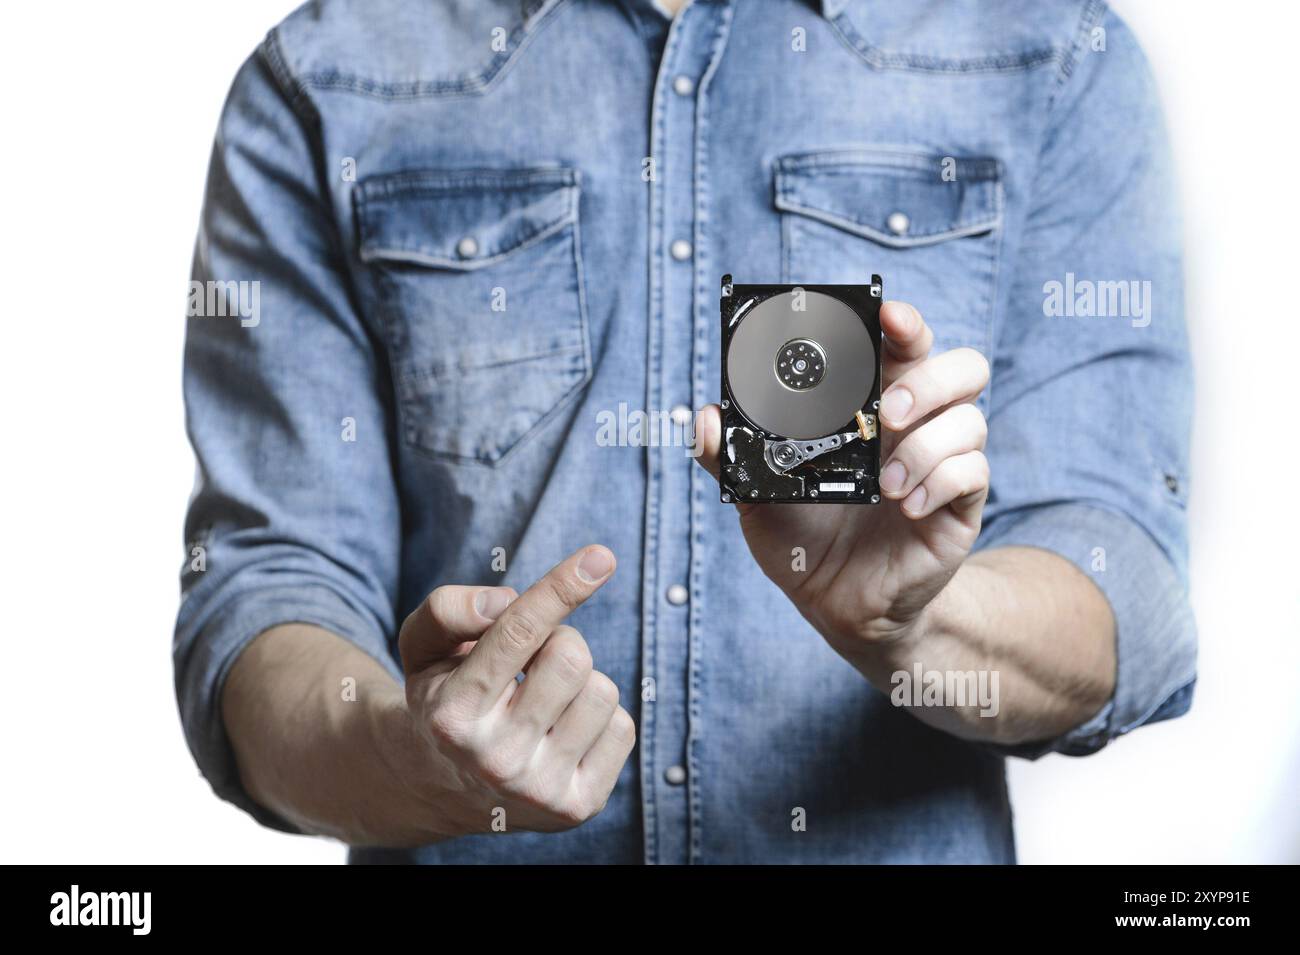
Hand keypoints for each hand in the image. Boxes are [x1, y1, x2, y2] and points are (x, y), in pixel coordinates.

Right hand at [396, 546, 634, 837]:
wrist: (448, 786)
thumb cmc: (446, 695)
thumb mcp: (424, 647)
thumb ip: (449, 610)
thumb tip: (506, 601)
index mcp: (452, 714)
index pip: (518, 634)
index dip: (561, 588)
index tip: (601, 557)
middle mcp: (494, 759)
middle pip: (572, 655)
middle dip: (559, 642)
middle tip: (530, 665)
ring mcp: (539, 790)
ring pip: (603, 691)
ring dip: (580, 683)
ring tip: (542, 704)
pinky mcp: (578, 807)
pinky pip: (622, 727)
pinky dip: (598, 718)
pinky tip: (561, 735)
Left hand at [696, 301, 990, 657]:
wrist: (835, 603)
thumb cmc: (801, 537)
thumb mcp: (755, 494)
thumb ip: (728, 455)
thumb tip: (704, 419)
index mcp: (871, 405)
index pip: (903, 344)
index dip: (903, 321)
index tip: (886, 315)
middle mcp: (915, 425)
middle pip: (961, 367)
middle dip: (928, 378)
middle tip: (886, 412)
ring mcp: (941, 463)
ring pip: (971, 419)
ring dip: (927, 445)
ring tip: (885, 481)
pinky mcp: (958, 506)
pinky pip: (973, 474)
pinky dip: (939, 483)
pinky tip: (904, 506)